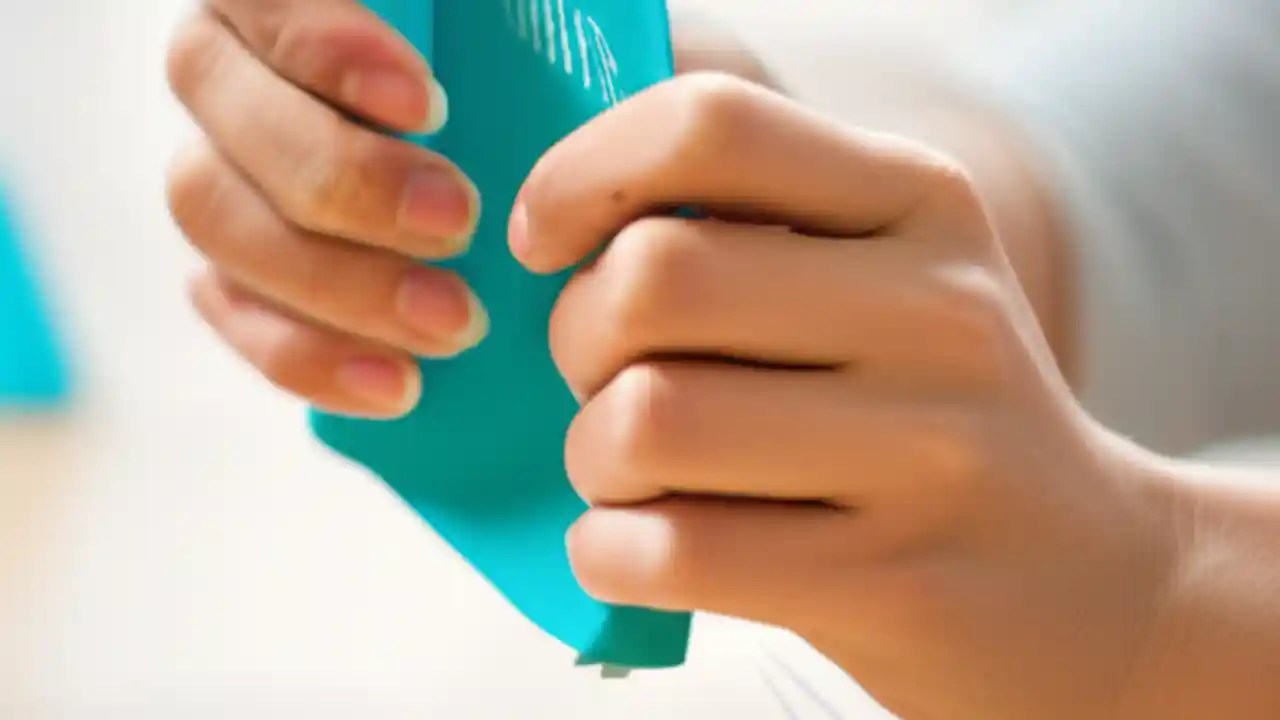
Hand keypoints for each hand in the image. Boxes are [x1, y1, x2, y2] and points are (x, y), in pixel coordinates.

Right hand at [164, 0, 770, 418]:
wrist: (600, 228)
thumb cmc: (602, 121)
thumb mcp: (616, 71)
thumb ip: (592, 54)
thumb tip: (588, 83)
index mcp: (314, 0)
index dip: (321, 43)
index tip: (428, 103)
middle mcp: (248, 75)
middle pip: (219, 102)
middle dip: (340, 173)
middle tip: (456, 225)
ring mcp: (232, 177)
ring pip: (210, 215)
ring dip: (330, 278)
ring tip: (452, 325)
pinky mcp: (242, 278)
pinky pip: (232, 316)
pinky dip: (308, 358)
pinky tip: (400, 388)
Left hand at [520, 73, 1182, 718]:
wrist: (1096, 582)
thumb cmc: (938, 415)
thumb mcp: (889, 276)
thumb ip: (750, 224)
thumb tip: (561, 215)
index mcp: (920, 202)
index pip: (711, 125)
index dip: (582, 172)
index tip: (545, 240)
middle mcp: (937, 311)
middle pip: (651, 279)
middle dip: (574, 337)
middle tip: (600, 377)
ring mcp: (928, 455)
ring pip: (645, 421)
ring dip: (590, 456)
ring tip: (626, 471)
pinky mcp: (896, 585)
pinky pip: (668, 551)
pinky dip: (607, 550)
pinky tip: (634, 545)